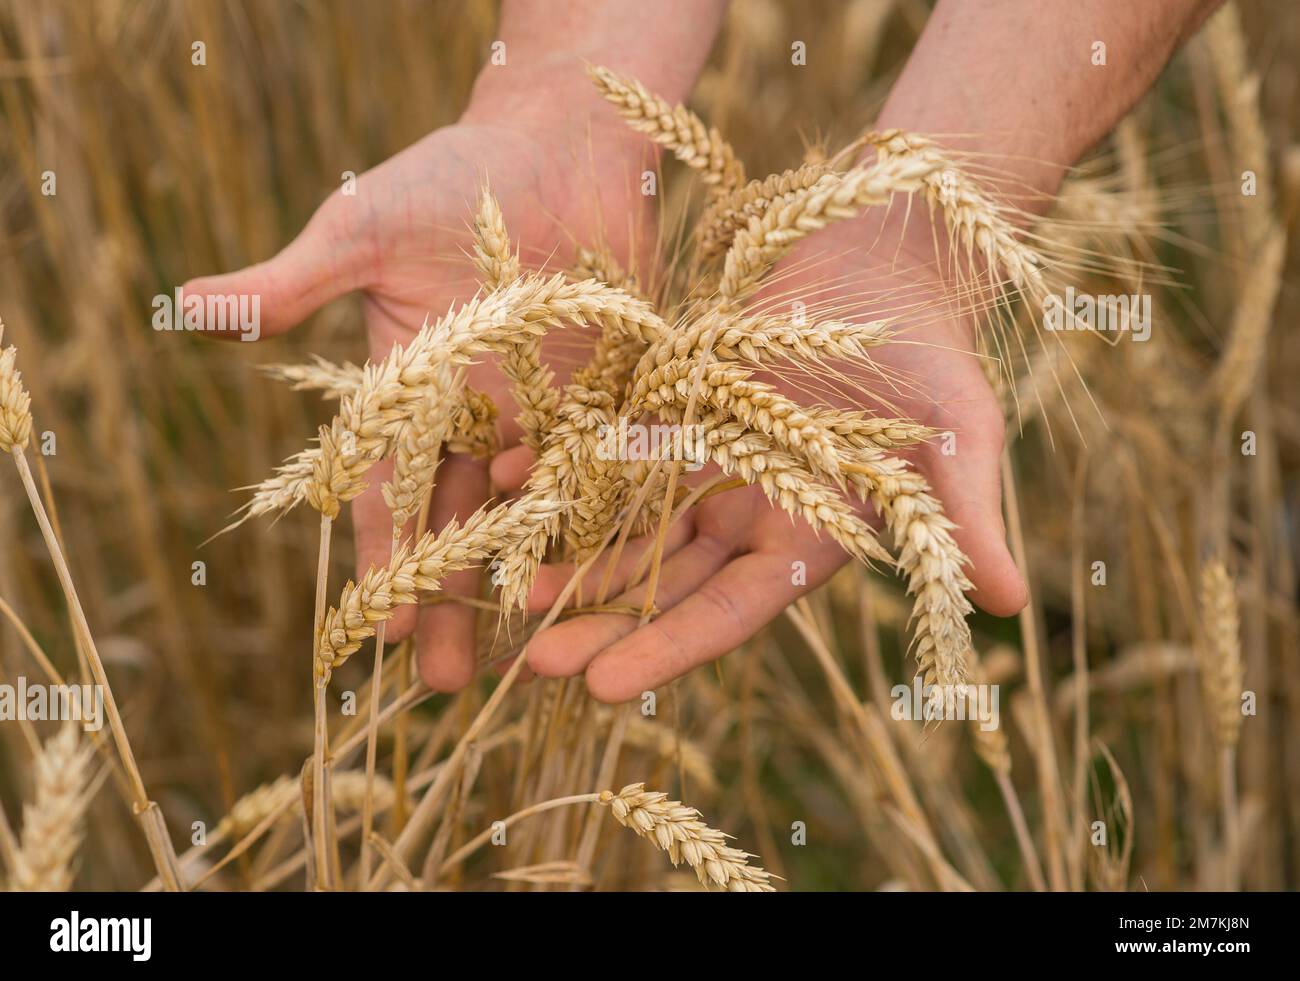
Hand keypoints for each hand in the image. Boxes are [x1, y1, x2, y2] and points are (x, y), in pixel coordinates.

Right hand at [186, 91, 654, 689]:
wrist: (561, 144)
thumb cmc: (453, 177)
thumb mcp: (368, 228)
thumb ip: (300, 280)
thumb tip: (191, 304)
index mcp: (415, 392)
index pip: (391, 491)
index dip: (386, 561)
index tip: (380, 632)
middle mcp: (481, 416)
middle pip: (464, 523)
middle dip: (454, 600)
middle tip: (446, 683)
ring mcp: (553, 411)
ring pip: (539, 514)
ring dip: (531, 581)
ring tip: (533, 653)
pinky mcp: (620, 396)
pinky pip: (614, 471)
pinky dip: (609, 523)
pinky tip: (610, 581)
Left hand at [519, 205, 1028, 701]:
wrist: (891, 263)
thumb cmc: (934, 355)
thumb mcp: (956, 441)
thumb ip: (965, 522)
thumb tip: (1015, 609)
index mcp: (807, 539)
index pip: (729, 611)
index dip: (668, 648)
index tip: (601, 689)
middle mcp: (749, 513)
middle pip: (664, 585)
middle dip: (602, 625)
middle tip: (529, 659)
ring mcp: (706, 463)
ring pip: (627, 528)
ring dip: (571, 562)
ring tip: (506, 594)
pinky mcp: (674, 408)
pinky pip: (609, 450)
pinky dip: (561, 470)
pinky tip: (501, 485)